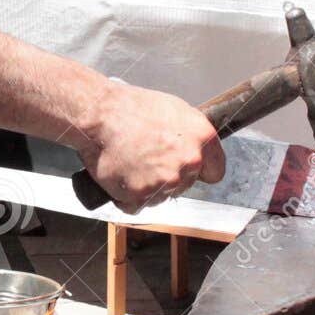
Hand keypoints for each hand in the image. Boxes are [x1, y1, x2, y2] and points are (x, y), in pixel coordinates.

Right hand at [79, 84, 224, 214]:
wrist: (100, 116)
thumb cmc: (132, 109)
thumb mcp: (174, 110)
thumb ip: (191, 136)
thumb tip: (195, 150)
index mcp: (203, 138)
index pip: (215, 172)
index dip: (198, 171)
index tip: (184, 168)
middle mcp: (189, 161)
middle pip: (184, 186)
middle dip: (167, 177)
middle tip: (146, 159)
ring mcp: (166, 181)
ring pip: (160, 197)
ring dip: (146, 187)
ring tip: (130, 164)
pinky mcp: (142, 195)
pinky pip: (136, 205)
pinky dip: (126, 197)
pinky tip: (121, 176)